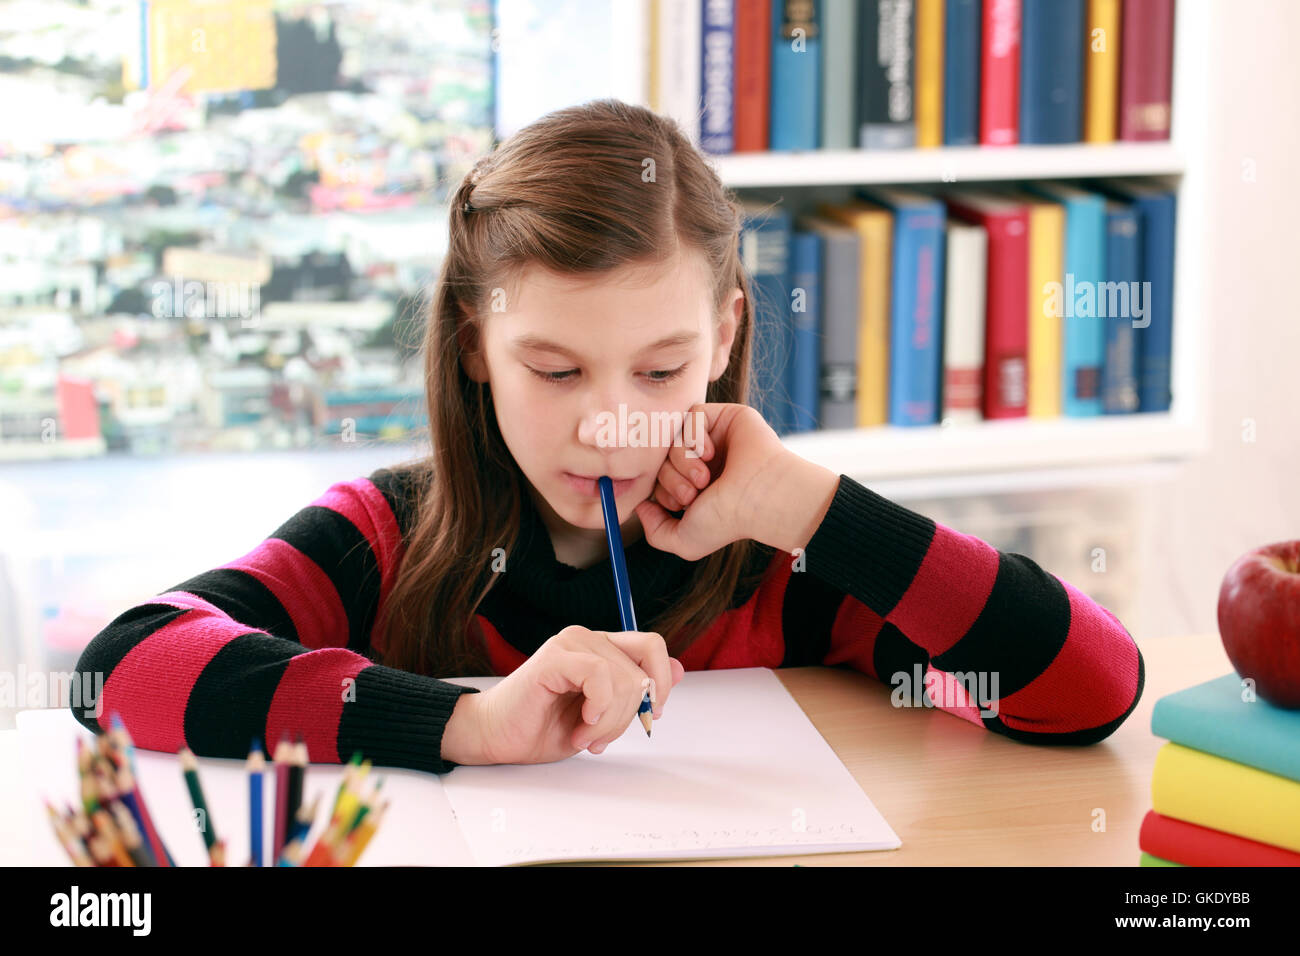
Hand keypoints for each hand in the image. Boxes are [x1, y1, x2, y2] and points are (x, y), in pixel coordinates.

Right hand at [469, 626, 684, 765]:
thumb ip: (636, 691)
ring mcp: (571, 643)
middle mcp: (588, 638)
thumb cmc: (542, 726)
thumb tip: (680, 669)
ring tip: (584, 736)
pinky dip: (599, 708)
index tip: (651, 715)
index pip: (652, 647)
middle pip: (642, 671)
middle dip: (629, 715)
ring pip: (624, 678)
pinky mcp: (555, 656)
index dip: (662, 682)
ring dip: (610, 721)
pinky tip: (581, 723)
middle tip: (600, 738)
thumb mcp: (604, 716)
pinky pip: (600, 676)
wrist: (496, 736)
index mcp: (602, 648)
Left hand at [633, 402, 789, 560]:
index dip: (663, 490)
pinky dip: (694, 436)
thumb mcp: (685, 541)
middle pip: (662, 458)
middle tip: (695, 492)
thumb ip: (656, 531)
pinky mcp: (726, 417)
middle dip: (671, 478)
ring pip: (674, 437)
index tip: (684, 504)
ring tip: (705, 477)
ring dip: (682, 460)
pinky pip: (692, 415)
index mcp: (697, 486)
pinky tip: (711, 453)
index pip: (660, 478)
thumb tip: (641, 507)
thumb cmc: (727, 521)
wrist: (759, 498)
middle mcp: (704, 462)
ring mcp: (715, 438)